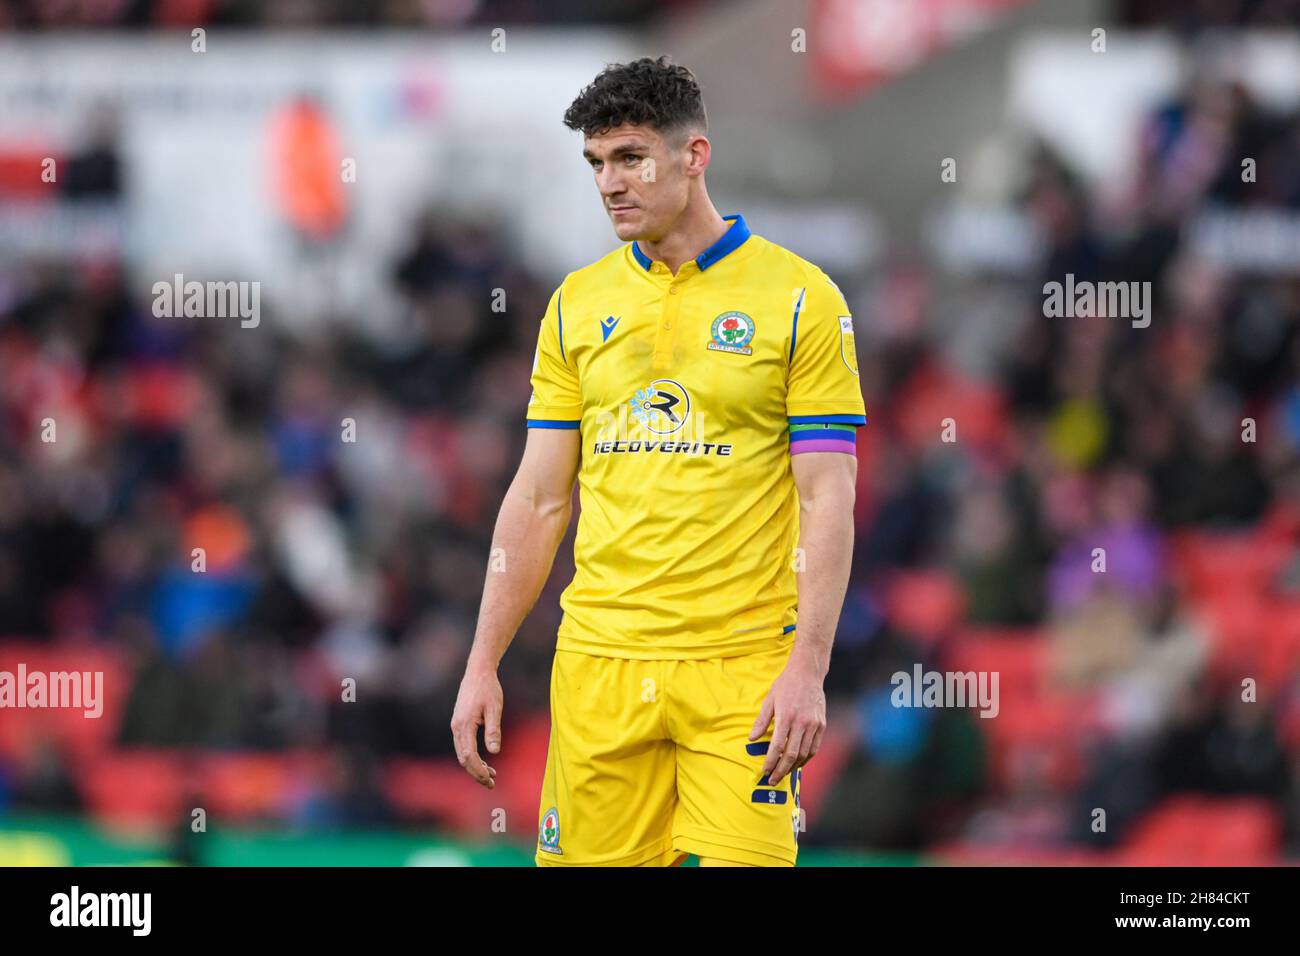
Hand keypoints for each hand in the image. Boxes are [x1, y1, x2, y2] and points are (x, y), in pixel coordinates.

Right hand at [450, 664, 502, 788]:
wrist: (478, 672)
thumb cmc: (488, 688)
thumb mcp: (495, 708)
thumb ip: (493, 730)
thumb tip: (494, 752)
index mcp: (464, 725)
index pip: (469, 755)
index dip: (478, 770)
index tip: (490, 779)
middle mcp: (456, 727)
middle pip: (463, 758)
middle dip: (476, 773)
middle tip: (492, 784)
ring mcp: (456, 726)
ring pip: (462, 754)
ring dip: (475, 766)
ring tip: (491, 775)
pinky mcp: (459, 724)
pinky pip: (463, 746)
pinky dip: (472, 757)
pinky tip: (485, 761)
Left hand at [749, 656, 825, 787]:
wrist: (808, 673)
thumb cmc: (785, 685)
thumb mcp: (769, 700)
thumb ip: (761, 721)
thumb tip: (751, 739)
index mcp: (786, 716)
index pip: (778, 747)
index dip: (771, 762)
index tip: (764, 771)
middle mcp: (802, 723)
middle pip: (792, 755)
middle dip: (781, 770)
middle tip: (772, 780)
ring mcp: (814, 724)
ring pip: (804, 754)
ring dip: (793, 767)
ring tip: (783, 773)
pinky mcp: (822, 724)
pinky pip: (814, 747)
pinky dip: (806, 758)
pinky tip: (797, 763)